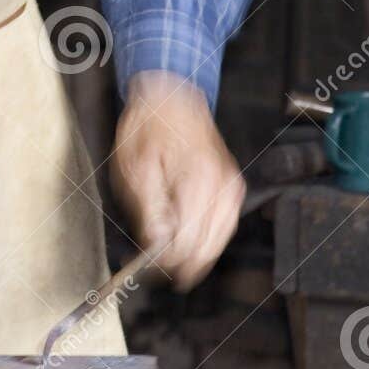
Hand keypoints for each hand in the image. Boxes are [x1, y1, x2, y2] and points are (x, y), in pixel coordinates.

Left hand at [111, 72, 244, 288]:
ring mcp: (232, 189)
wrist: (173, 97)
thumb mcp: (136, 168)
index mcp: (199, 183)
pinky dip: (205, 240)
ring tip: (167, 262)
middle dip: (180, 265)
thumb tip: (156, 246)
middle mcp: (223, 189)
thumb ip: (149, 211)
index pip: (188, 243)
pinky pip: (223, 227)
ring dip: (194, 256)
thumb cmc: (151, 126)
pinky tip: (187, 243)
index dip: (166, 264)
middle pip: (207, 249)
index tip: (146, 271)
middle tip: (154, 272)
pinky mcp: (232, 189)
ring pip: (217, 242)